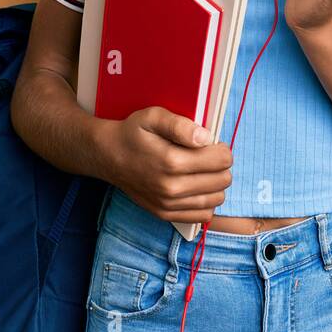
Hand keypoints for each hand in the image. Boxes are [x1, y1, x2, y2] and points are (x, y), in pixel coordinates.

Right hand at [102, 106, 232, 223]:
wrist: (108, 156)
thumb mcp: (153, 117)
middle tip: (209, 156)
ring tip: (204, 170)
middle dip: (221, 166)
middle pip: (223, 180)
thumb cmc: (133, 133)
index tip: (213, 144)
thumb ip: (181, 125)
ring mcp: (168, 204)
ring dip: (216, 184)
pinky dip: (206, 201)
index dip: (222, 149)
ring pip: (216, 199)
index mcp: (172, 161)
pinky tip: (197, 187)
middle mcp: (171, 187)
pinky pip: (203, 215)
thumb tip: (205, 138)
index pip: (221, 160)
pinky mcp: (165, 214)